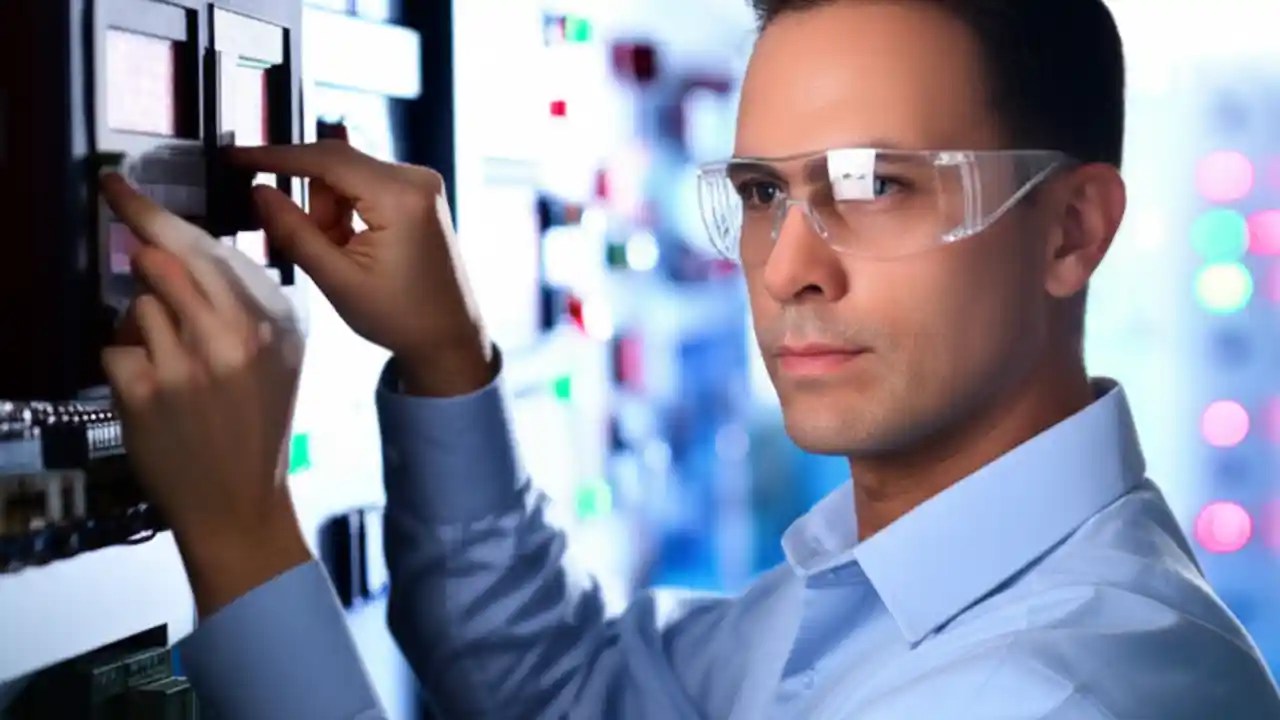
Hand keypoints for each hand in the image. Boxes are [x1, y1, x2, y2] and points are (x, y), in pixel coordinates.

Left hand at [99, 175, 309, 615]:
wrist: (240, 504)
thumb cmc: (255, 428)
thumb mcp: (278, 362)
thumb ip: (242, 308)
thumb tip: (178, 256)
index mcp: (270, 323)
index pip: (207, 251)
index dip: (153, 215)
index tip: (117, 184)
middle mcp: (233, 335)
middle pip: (163, 262)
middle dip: (138, 250)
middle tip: (120, 229)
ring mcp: (188, 363)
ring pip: (137, 307)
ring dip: (140, 328)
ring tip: (166, 365)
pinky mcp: (148, 392)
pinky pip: (114, 350)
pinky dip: (123, 368)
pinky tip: (152, 396)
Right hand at [230, 141, 494, 395]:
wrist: (449, 336)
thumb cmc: (401, 317)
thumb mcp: (337, 280)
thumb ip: (294, 232)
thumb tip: (256, 192)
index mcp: (401, 196)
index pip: (326, 158)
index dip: (275, 156)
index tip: (236, 157)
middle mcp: (416, 177)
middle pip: (335, 165)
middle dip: (313, 203)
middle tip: (317, 246)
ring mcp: (420, 182)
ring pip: (346, 177)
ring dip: (330, 212)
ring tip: (345, 256)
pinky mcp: (418, 192)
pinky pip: (365, 186)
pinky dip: (348, 213)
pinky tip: (357, 247)